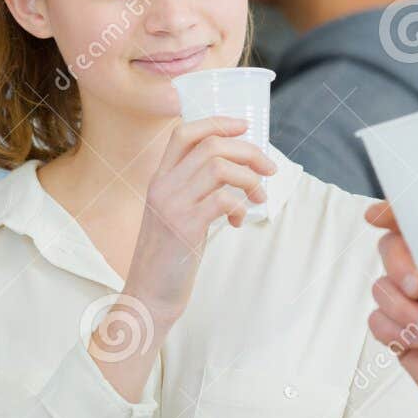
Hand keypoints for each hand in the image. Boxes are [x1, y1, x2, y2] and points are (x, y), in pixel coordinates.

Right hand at [88, 117, 274, 404]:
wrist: (148, 295)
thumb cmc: (169, 257)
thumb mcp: (175, 214)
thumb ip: (193, 190)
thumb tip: (235, 170)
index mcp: (158, 178)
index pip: (184, 133)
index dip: (217, 123)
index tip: (244, 127)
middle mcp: (162, 186)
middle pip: (211, 146)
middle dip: (249, 152)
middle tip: (269, 170)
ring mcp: (171, 205)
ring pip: (219, 168)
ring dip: (249, 179)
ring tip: (258, 198)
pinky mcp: (184, 227)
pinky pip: (223, 199)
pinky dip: (240, 206)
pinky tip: (238, 222)